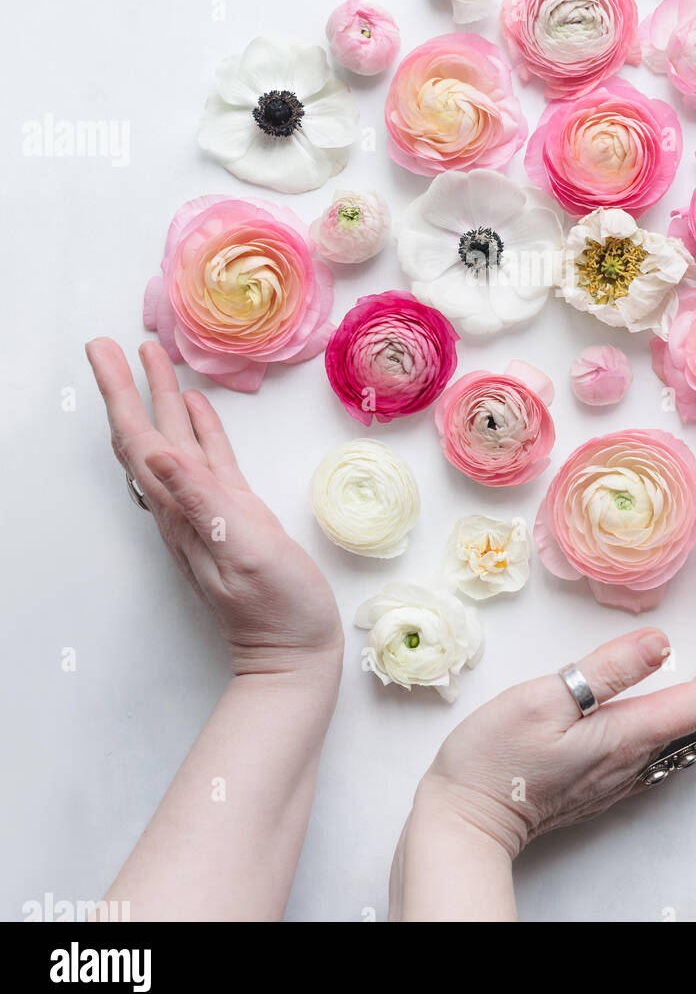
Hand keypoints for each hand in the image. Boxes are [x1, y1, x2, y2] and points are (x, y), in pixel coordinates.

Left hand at [86, 338, 343, 678]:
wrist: (293, 651)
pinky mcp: (236, 514)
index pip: (139, 438)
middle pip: (147, 433)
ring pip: (176, 440)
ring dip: (161, 399)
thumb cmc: (276, 606)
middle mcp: (186, 503)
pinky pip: (210, 459)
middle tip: (113, 342)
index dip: (120, 392)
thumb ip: (201, 500)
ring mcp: (209, 509)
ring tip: (155, 358)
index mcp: (182, 507)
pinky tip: (199, 409)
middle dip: (129, 386)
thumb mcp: (241, 550)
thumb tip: (159, 452)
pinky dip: (201, 428)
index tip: (103, 350)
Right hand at [412, 628, 695, 861]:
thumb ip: (605, 671)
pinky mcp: (604, 781)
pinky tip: (674, 703)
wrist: (466, 822)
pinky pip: (665, 746)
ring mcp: (621, 775)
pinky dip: (685, 715)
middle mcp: (636, 760)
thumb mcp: (544, 699)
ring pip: (688, 735)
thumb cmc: (495, 758)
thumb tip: (660, 643)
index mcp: (628, 734)